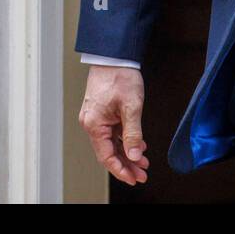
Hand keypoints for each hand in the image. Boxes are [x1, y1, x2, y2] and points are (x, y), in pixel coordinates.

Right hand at [79, 65, 149, 184]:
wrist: (113, 55)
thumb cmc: (120, 76)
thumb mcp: (132, 106)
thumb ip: (133, 133)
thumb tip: (135, 155)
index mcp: (94, 124)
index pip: (106, 156)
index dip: (121, 169)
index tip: (134, 178)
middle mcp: (91, 123)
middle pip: (108, 152)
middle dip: (126, 165)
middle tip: (142, 174)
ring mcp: (95, 118)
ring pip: (111, 143)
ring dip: (127, 153)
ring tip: (143, 163)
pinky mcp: (101, 112)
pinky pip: (112, 132)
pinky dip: (124, 140)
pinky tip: (138, 145)